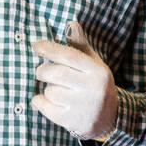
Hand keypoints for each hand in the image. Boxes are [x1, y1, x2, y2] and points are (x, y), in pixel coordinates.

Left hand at [30, 21, 117, 140]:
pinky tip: (45, 100)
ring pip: (51, 91)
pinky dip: (40, 102)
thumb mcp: (93, 65)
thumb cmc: (96, 85)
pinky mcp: (72, 121)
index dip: (50, 49)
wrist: (109, 119)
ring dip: (47, 88)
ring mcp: (82, 107)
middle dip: (43, 70)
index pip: (70, 56)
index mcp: (97, 71)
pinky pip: (46, 107)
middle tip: (42, 71)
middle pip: (56, 73)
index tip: (36, 45)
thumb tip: (71, 24)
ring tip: (55, 89)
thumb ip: (80, 45)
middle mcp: (91, 89)